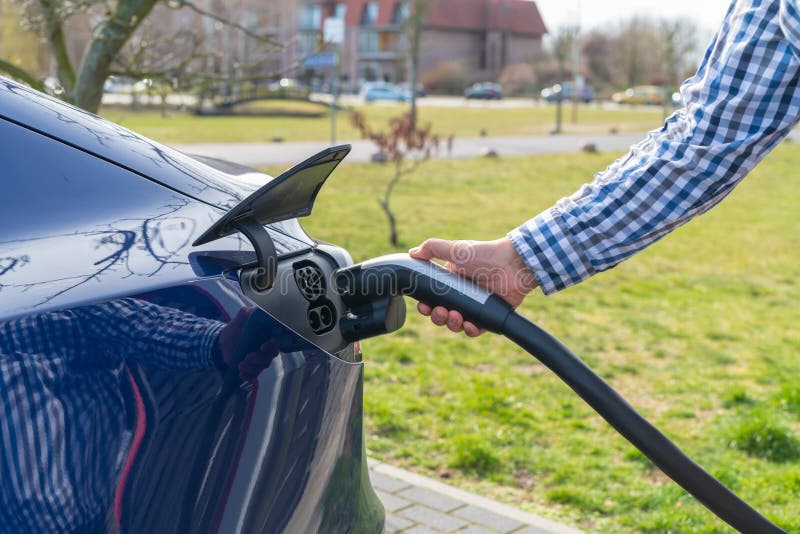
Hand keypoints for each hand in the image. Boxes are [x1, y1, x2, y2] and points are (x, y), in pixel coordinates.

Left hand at [218, 307, 279, 379]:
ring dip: (252, 367)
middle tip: (247, 357)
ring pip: (262, 366)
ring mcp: (261, 359)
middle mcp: (267, 348)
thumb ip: (244, 314)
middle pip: (270, 356)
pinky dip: (248, 375)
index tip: (262, 346)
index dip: (272, 345)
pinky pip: (254, 374)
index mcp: (267, 335)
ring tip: (240, 365)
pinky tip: (241, 374)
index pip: (276, 341)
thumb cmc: (235, 329)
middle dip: (259, 358)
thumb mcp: (238, 320)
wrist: (224, 342)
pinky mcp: (254, 367)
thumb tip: (249, 310)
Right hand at [409, 237, 537, 336]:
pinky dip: (470, 330)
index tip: (424, 306)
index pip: (432, 298)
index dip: (426, 305)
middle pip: (441, 314)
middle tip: (441, 311)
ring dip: (451, 324)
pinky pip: (475, 330)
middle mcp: (461, 296)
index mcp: (450, 282)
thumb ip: (432, 248)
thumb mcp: (455, 249)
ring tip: (455, 317)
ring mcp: (475, 307)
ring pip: (456, 324)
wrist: (513, 264)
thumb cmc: (485, 254)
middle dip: (437, 317)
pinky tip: (469, 325)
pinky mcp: (488, 316)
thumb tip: (412, 253)